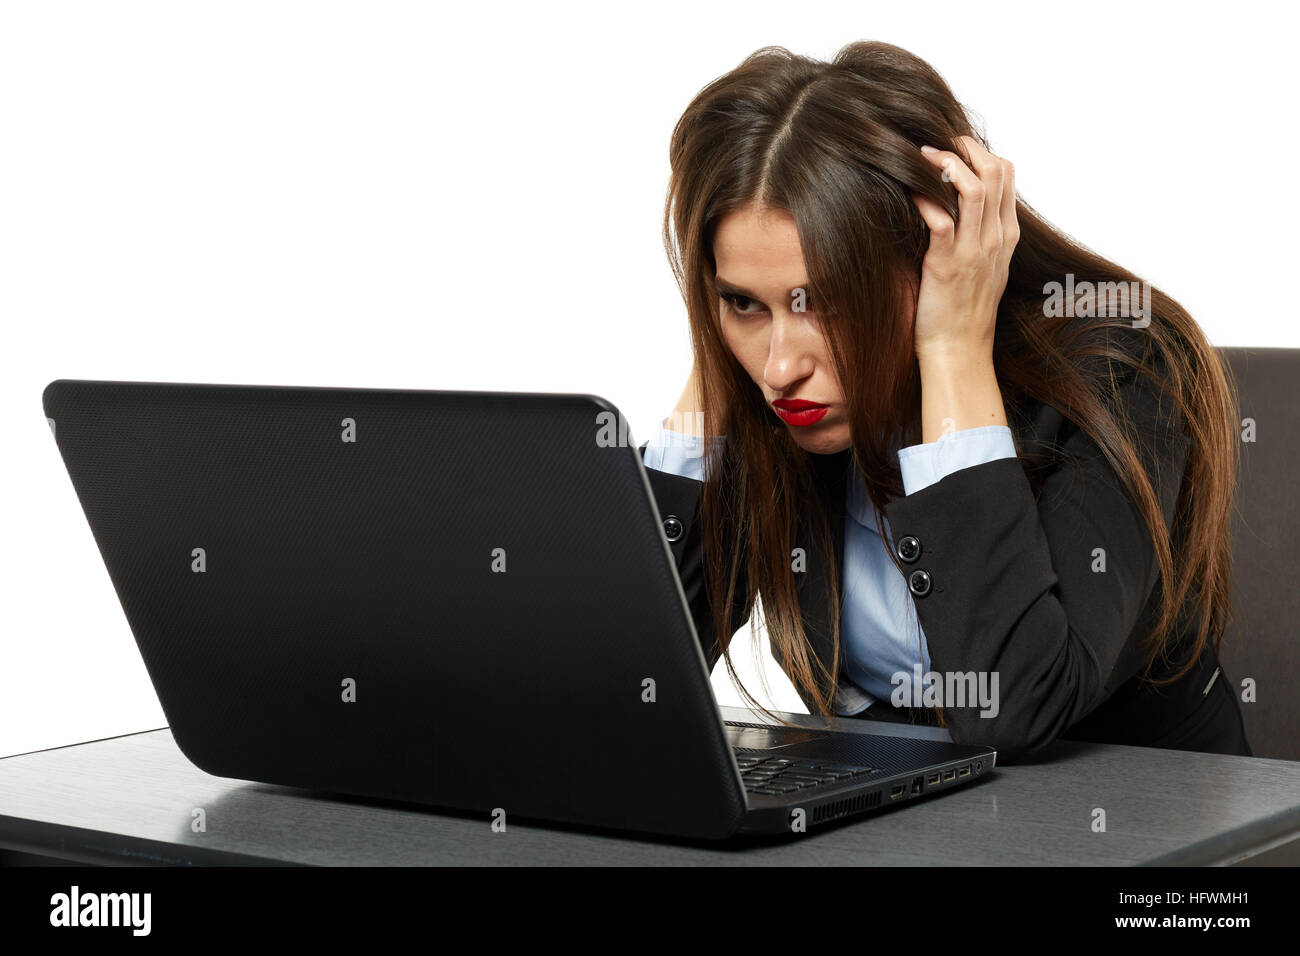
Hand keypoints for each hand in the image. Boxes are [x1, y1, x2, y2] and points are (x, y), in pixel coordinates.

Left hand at [908, 135, 1019, 362]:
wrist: (958, 351)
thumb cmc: (963, 310)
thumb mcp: (985, 266)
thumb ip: (981, 233)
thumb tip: (960, 204)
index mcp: (1005, 235)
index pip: (1006, 174)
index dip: (979, 151)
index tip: (952, 147)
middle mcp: (994, 238)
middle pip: (995, 171)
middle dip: (964, 148)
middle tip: (934, 144)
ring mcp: (973, 252)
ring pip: (974, 188)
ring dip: (947, 165)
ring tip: (921, 159)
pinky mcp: (947, 266)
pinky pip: (941, 221)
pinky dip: (926, 199)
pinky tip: (910, 192)